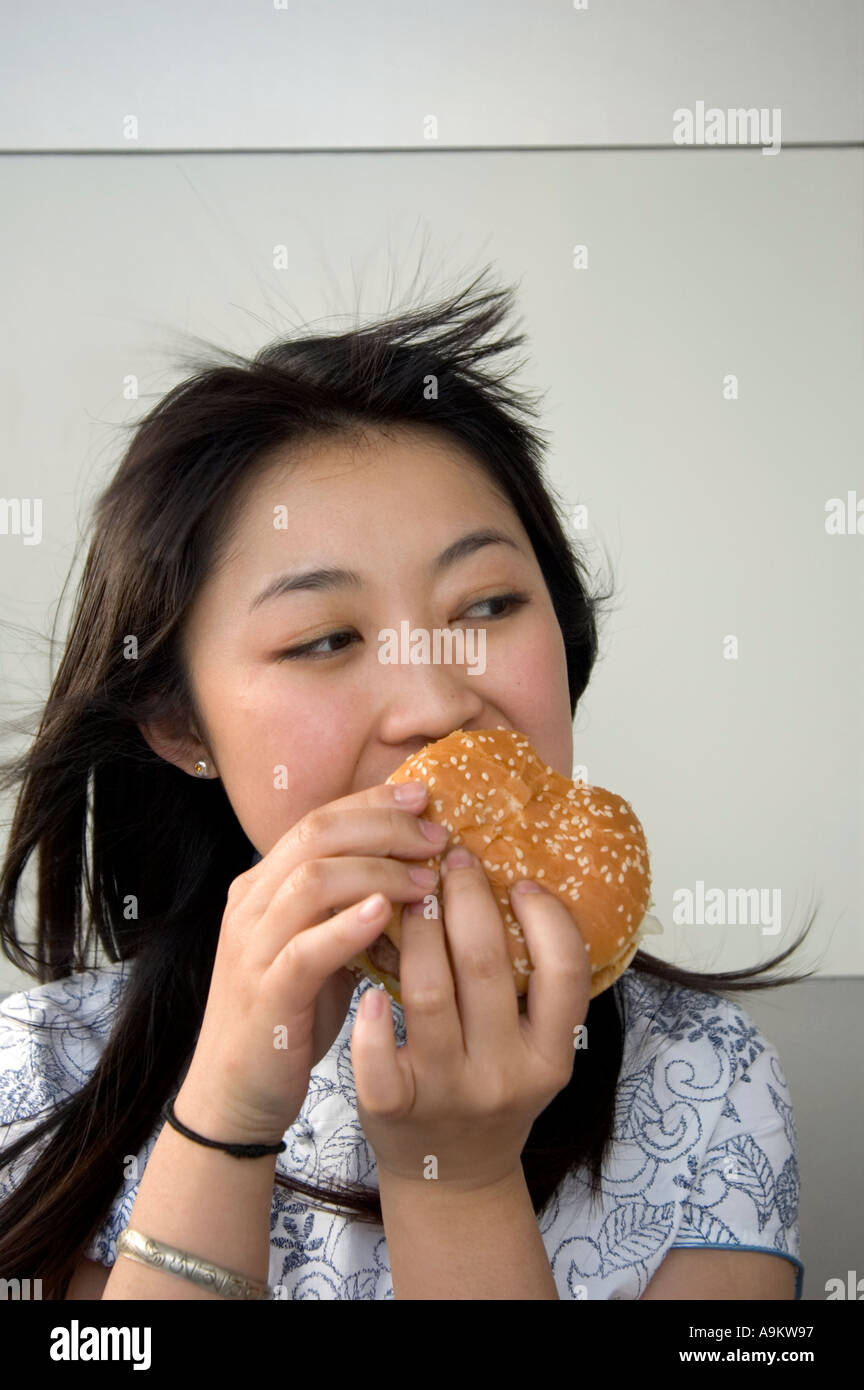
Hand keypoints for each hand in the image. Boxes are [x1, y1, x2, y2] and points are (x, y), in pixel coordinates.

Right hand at [178, 780, 449, 1143]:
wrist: (236, 1093)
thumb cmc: (289, 1014)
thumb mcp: (320, 946)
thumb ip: (349, 905)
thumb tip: (415, 866)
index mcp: (262, 885)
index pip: (319, 819)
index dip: (374, 802)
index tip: (425, 798)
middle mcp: (251, 905)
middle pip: (317, 833)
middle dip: (383, 826)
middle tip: (437, 836)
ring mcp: (252, 948)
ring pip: (313, 880)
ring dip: (378, 870)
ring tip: (427, 877)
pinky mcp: (264, 994)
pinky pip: (305, 948)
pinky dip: (348, 924)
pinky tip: (387, 913)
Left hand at [349, 846, 591, 1190]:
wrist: (451, 1174)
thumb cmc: (489, 1085)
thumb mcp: (531, 1046)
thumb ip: (533, 986)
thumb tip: (516, 882)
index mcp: (550, 1054)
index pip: (565, 971)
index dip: (546, 916)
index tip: (520, 880)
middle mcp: (506, 1074)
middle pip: (485, 965)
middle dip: (465, 897)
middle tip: (452, 859)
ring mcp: (449, 1092)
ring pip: (428, 992)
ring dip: (414, 930)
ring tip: (407, 893)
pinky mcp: (396, 1109)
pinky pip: (378, 1056)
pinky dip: (370, 1015)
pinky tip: (367, 980)